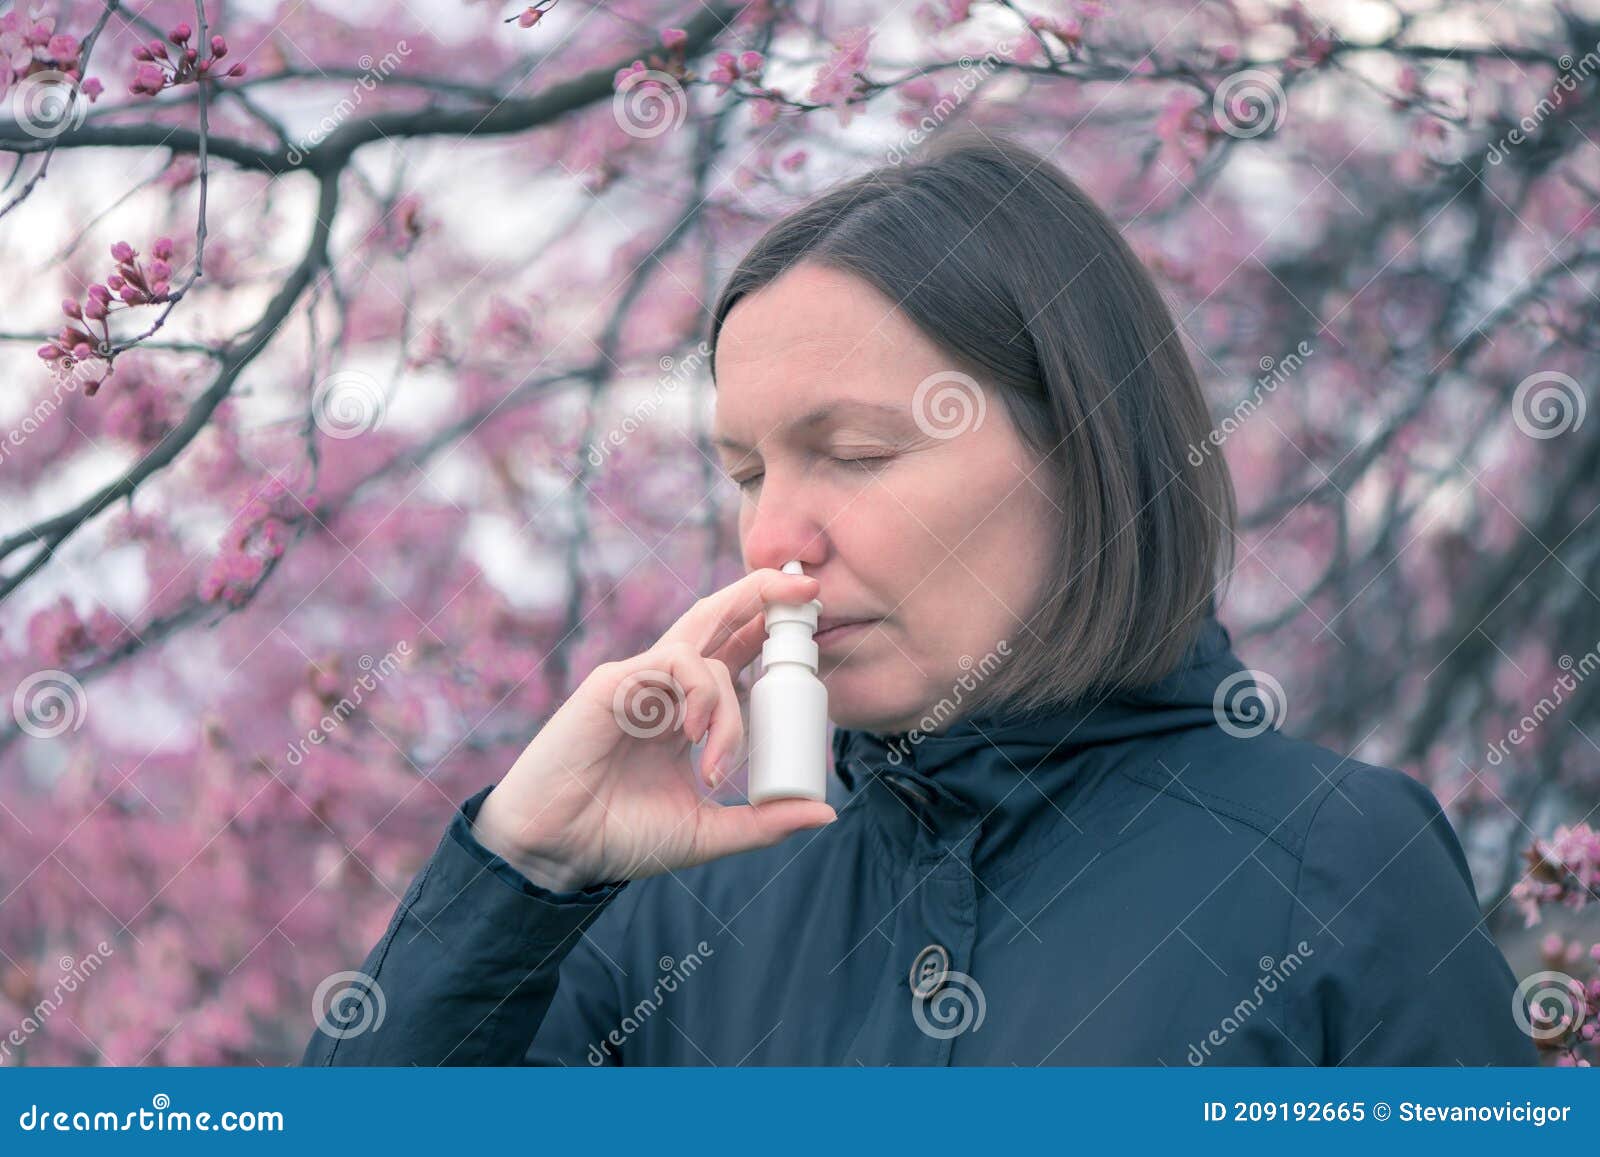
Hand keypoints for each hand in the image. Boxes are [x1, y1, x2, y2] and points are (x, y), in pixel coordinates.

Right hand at [470, 568, 836, 890]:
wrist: (558, 853)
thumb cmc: (621, 838)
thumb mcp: (707, 831)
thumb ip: (763, 821)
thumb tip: (826, 811)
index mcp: (685, 712)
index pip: (735, 654)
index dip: (771, 630)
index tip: (816, 621)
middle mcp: (664, 687)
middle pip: (717, 618)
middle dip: (762, 593)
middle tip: (811, 587)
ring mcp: (637, 680)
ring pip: (704, 651)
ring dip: (729, 707)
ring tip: (717, 765)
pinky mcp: (612, 683)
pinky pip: (672, 662)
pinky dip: (699, 693)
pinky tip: (692, 737)